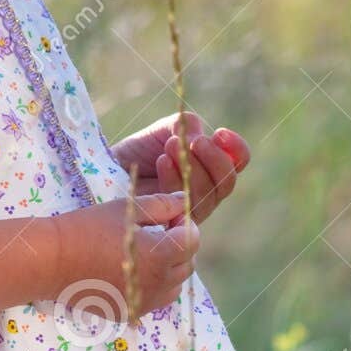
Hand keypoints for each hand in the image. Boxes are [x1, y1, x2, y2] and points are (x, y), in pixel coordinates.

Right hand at [54, 192, 198, 321]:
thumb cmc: (87, 227)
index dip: (185, 225)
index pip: (192, 240)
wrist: (52, 260)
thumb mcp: (125, 209)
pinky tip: (131, 271)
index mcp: (160, 255)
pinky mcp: (129, 313)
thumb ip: (161, 205)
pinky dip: (153, 286)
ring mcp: (144, 302)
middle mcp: (158, 284)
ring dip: (169, 269)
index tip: (168, 217)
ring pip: (174, 286)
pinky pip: (154, 301)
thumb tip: (185, 201)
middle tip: (157, 231)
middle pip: (187, 265)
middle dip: (180, 246)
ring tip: (146, 252)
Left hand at [109, 112, 249, 223]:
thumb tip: (197, 135)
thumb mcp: (166, 131)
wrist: (111, 171)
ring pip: (207, 193)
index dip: (236, 148)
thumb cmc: (141, 151)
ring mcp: (192, 209)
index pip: (239, 160)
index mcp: (212, 165)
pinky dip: (175, 178)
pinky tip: (162, 161)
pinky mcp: (173, 223)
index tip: (220, 132)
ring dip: (191, 166)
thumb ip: (186, 127)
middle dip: (214, 158)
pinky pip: (184, 204)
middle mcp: (208, 190)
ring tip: (170, 145)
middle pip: (227, 180)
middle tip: (195, 141)